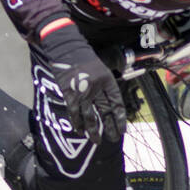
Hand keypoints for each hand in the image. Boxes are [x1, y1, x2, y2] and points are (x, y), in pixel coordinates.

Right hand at [40, 25, 126, 143]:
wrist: (67, 49)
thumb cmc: (85, 59)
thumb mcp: (102, 69)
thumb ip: (105, 86)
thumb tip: (109, 104)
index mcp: (107, 81)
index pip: (117, 104)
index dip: (120, 118)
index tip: (123, 129)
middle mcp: (96, 88)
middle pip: (105, 112)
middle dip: (109, 127)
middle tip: (113, 139)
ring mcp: (82, 92)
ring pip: (90, 116)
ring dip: (93, 130)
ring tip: (97, 141)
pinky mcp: (69, 94)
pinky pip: (74, 112)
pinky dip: (77, 123)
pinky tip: (81, 132)